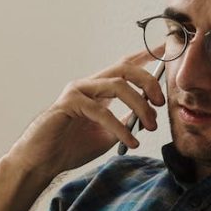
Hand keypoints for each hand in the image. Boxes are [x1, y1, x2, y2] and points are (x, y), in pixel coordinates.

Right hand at [5, 50, 164, 179]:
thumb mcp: (107, 134)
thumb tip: (148, 117)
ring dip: (140, 105)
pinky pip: (102, 111)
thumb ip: (125, 122)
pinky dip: (120, 127)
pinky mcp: (69, 104)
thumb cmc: (71, 147)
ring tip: (150, 125)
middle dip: (149, 81)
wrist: (43, 161)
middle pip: (125, 68)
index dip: (147, 55)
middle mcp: (88, 84)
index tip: (167, 48)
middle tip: (161, 103)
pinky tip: (130, 141)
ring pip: (118, 86)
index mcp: (97, 89)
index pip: (125, 65)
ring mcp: (77, 91)